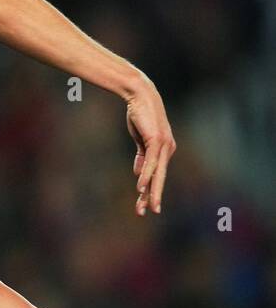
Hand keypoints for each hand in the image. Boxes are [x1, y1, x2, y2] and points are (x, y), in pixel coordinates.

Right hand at [125, 75, 174, 215]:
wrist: (140, 95)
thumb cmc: (140, 115)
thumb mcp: (140, 139)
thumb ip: (142, 157)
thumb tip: (139, 174)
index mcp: (164, 150)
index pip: (157, 175)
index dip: (150, 190)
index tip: (144, 205)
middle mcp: (167, 150)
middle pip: (160, 178)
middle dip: (155, 196)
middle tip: (152, 212)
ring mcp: (164, 146)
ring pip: (158, 174)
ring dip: (152, 191)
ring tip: (148, 205)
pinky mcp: (156, 141)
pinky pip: (151, 162)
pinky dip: (146, 175)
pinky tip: (141, 186)